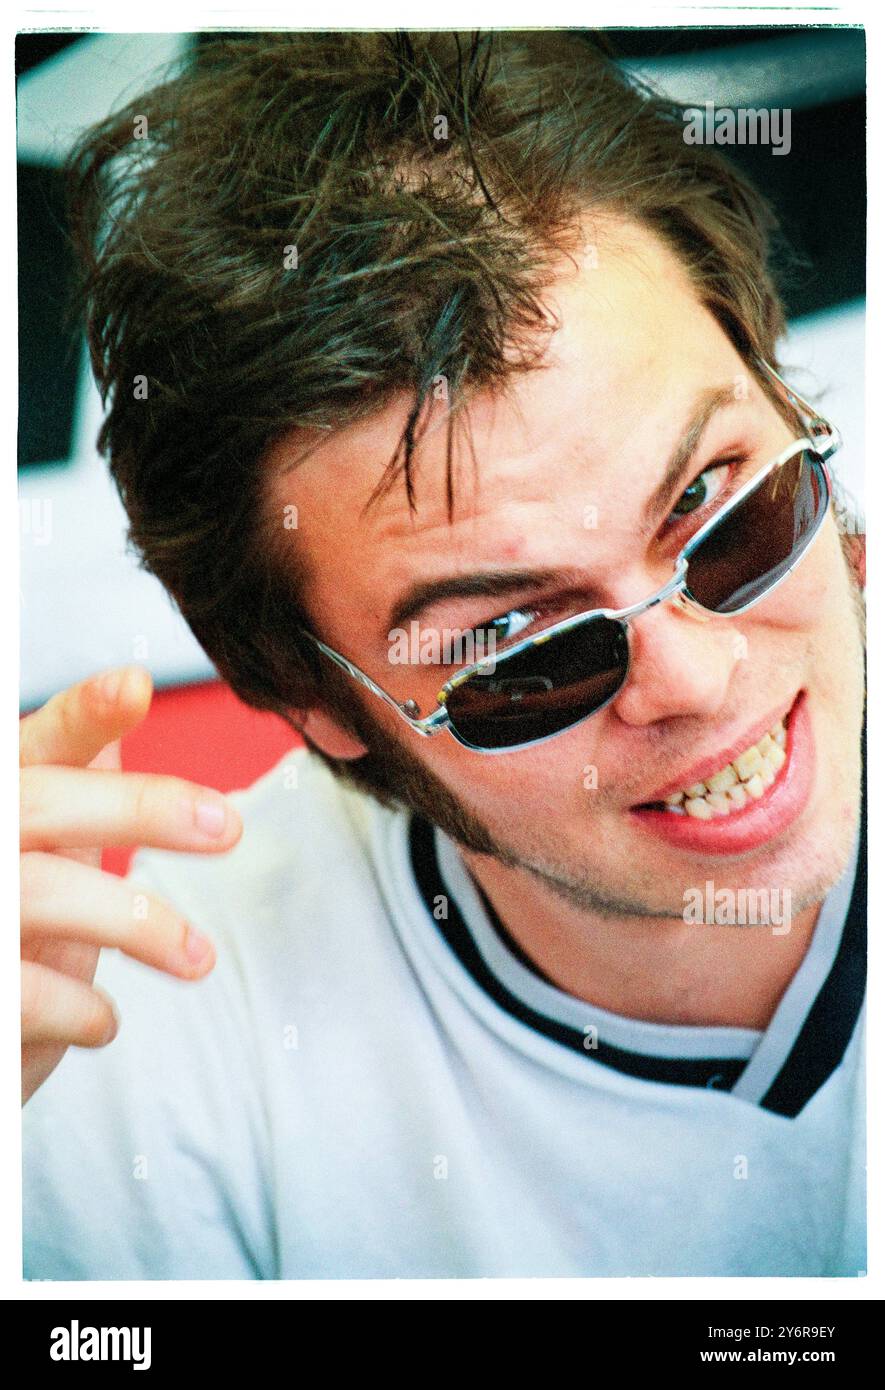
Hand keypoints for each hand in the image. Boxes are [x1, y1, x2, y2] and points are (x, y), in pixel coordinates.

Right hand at [20, 666, 242, 1103]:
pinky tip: (105, 1021)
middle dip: (142, 810)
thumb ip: (77, 777)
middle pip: (44, 804)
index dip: (84, 713)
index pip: (38, 740)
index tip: (137, 684)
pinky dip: (86, 1009)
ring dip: (140, 924)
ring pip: (43, 894)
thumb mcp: (44, 841)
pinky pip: (29, 994)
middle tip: (228, 827)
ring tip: (199, 958)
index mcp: (4, 794)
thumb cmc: (15, 928)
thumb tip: (129, 686)